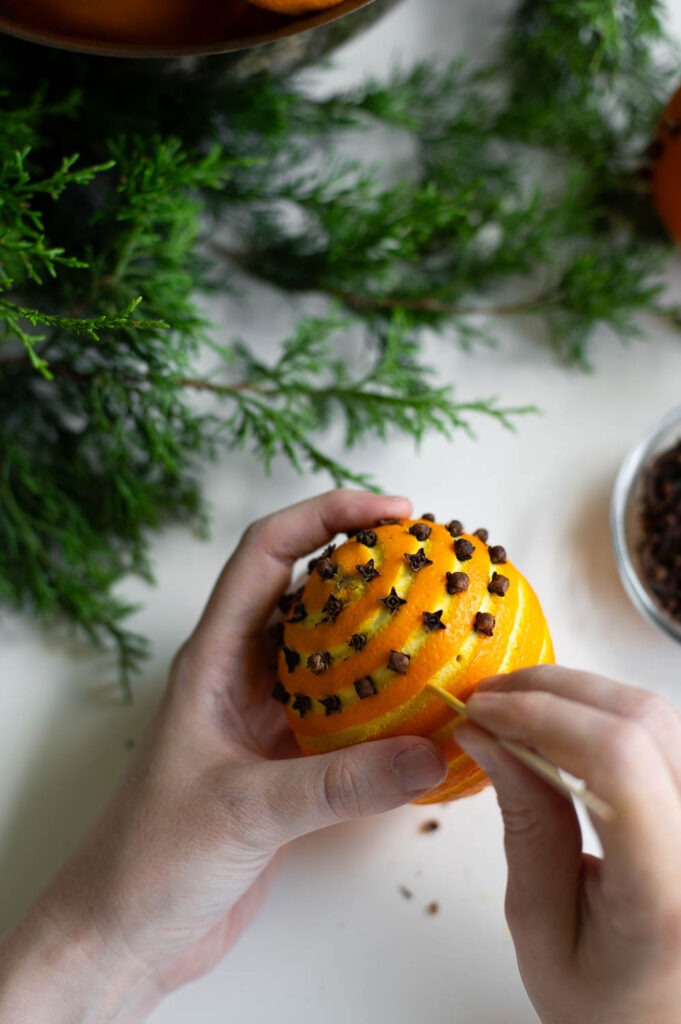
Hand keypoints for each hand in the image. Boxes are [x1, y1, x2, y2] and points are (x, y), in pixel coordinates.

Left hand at [0, 490, 447, 1023]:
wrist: (128, 928)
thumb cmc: (153, 858)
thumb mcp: (247, 810)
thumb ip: (340, 784)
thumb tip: (431, 751)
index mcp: (213, 657)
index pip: (266, 554)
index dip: (325, 515)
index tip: (393, 512)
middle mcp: (241, 674)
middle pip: (308, 589)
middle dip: (368, 564)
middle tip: (435, 561)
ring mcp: (266, 715)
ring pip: (332, 650)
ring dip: (382, 633)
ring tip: (444, 624)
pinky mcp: (288, 759)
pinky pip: (346, 712)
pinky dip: (387, 703)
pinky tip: (429, 713)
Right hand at [456, 665, 680, 1023]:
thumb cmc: (607, 1007)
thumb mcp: (541, 930)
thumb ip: (525, 825)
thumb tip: (489, 734)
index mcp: (669, 895)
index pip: (618, 761)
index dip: (542, 714)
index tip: (481, 711)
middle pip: (641, 720)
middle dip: (551, 690)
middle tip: (486, 701)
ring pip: (656, 714)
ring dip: (577, 696)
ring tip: (516, 711)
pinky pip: (664, 735)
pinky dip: (604, 716)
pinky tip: (561, 729)